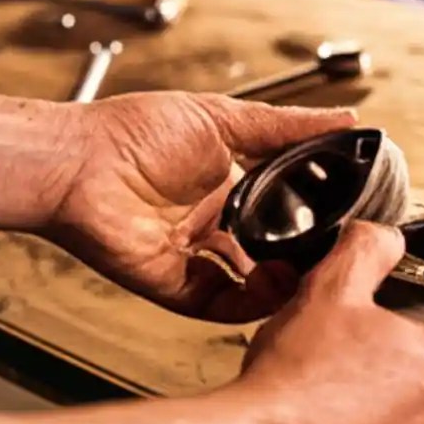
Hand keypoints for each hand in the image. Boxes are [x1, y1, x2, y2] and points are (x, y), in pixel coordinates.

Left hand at [47, 92, 355, 321]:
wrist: (78, 162)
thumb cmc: (134, 132)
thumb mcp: (225, 119)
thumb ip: (286, 126)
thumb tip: (345, 120)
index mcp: (230, 188)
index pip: (285, 215)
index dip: (314, 223)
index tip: (346, 224)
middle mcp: (215, 226)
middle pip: (273, 255)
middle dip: (304, 261)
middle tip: (336, 259)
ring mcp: (195, 259)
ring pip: (252, 286)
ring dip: (283, 285)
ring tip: (309, 276)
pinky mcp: (175, 284)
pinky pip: (219, 303)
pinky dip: (249, 302)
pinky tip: (271, 288)